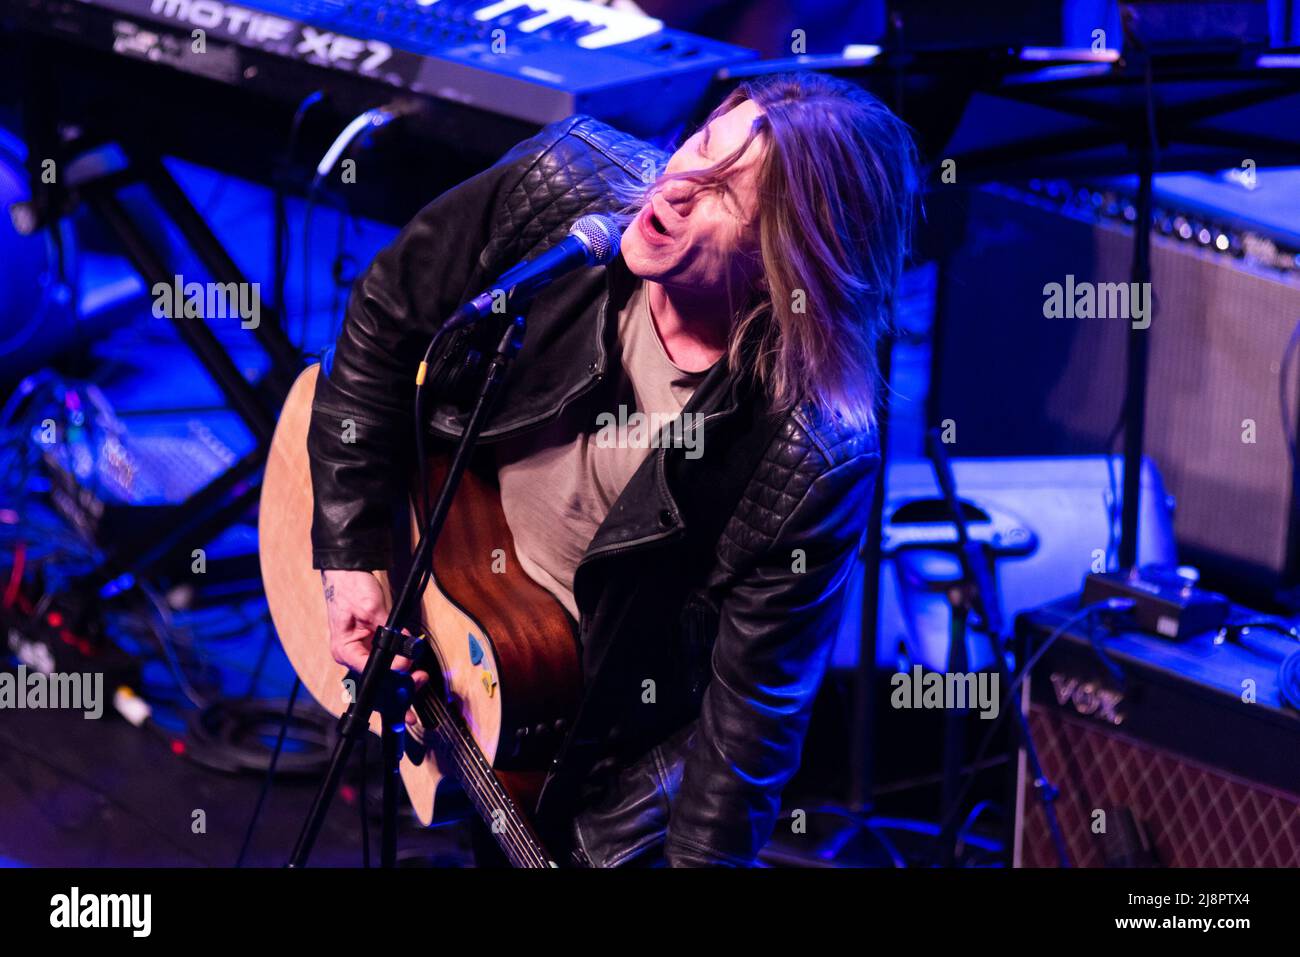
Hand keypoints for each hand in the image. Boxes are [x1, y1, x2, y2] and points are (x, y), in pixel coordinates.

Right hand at [321, 570, 428, 706]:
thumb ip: (388, 630)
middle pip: (376, 681)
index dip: (392, 673)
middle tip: (419, 681)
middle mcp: (351, 655)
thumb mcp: (371, 608)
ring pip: (384, 675)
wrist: (347, 573)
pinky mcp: (372, 645)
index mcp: (344, 650)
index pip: (369, 673)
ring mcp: (362, 652)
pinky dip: (401, 662)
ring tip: (419, 674)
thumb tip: (405, 647)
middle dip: (398, 686)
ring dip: (402, 675)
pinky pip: (388, 660)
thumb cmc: (351, 588)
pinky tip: (412, 656)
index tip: (408, 666)